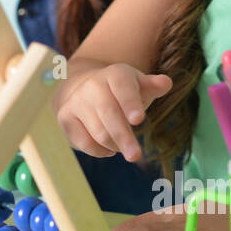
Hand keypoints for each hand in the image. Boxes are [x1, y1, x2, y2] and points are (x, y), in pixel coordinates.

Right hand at [54, 62, 171, 160]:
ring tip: (123, 145)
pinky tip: (108, 147)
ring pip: (99, 133)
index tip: (138, 119)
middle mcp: (93, 85)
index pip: (123, 88)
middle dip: (123, 137)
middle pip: (110, 115)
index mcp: (115, 74)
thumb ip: (153, 86)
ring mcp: (76, 101)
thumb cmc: (122, 92)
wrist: (84, 88)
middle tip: (135, 156)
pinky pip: (85, 143)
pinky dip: (100, 151)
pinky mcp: (65, 117)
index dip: (130, 103)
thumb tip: (165, 83)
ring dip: (115, 145)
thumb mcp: (138, 86)